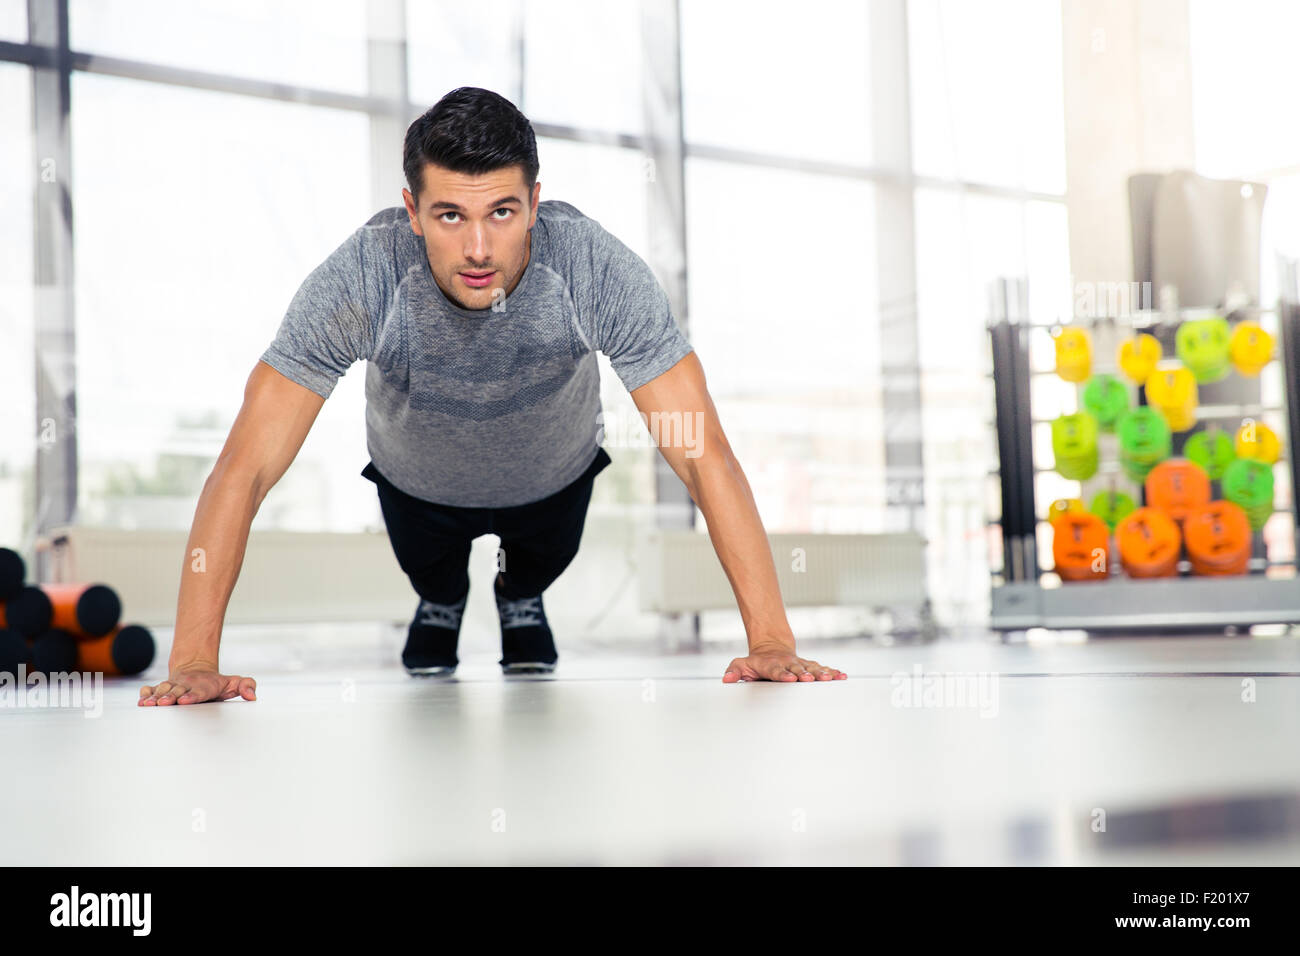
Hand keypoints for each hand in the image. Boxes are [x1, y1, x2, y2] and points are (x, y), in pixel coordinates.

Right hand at [139, 666, 256, 704]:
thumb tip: (252, 696)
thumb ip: (246, 686)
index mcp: (203, 687)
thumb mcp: (233, 683)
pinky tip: (141, 700)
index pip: (198, 692)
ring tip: (150, 704)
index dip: (192, 696)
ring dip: (155, 697)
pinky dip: (145, 694)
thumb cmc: (215, 683)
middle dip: (170, 697)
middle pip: (177, 691)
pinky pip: (151, 690)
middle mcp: (186, 686)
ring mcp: (173, 686)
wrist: (196, 670)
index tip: (185, 701)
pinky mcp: (162, 688)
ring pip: (162, 690)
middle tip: (164, 703)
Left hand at [722, 643, 846, 682]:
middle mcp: (788, 664)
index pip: (777, 671)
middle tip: (811, 679)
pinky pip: (821, 668)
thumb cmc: (755, 662)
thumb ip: (734, 671)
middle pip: (797, 669)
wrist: (771, 647)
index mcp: (771, 666)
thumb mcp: (741, 664)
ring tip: (831, 678)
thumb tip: (726, 679)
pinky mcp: (808, 665)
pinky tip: (841, 676)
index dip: (783, 674)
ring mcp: (799, 664)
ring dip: (822, 673)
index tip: (789, 679)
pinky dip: (831, 672)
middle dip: (805, 674)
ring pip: (812, 668)